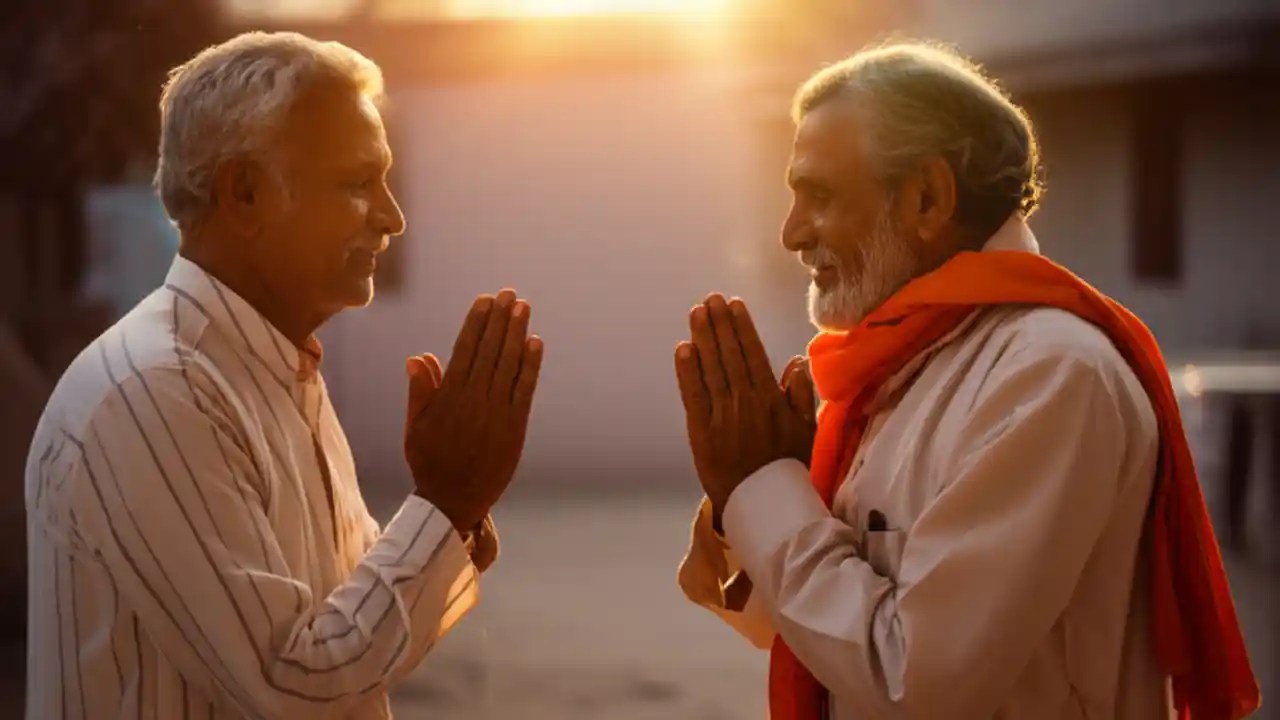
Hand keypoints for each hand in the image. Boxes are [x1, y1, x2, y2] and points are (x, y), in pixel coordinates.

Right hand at [404, 290, 543, 532]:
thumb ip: (420, 391)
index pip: (464, 348)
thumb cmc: (430, 462)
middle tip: (510, 294)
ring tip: (523, 308)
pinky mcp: (514, 426)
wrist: (451, 501)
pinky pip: (524, 389)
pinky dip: (530, 365)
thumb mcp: (416, 426)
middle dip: (500, 319)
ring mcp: (495, 412)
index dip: (476, 322)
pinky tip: (536, 343)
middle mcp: (473, 398)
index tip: (485, 300)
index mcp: (447, 396)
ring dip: (517, 333)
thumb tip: (418, 356)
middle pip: (489, 349)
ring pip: (508, 364)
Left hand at [674, 294, 815, 524]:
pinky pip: (693, 395)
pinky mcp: (701, 430)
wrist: (762, 503)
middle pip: (729, 354)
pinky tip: (683, 349)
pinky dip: (687, 371)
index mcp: (770, 399)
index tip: (734, 305)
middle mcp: (744, 401)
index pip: (753, 353)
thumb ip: (800, 394)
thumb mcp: (805, 429)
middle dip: (719, 324)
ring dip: (703, 338)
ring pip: (710, 368)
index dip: (742, 327)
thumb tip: (795, 361)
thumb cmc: (787, 466)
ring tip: (697, 313)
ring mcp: (721, 415)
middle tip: (711, 299)